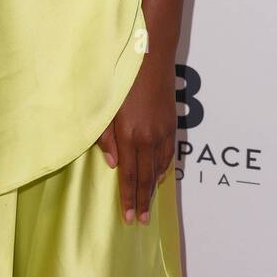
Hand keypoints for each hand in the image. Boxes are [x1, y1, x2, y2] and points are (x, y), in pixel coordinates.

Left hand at [95, 47, 176, 224]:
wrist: (150, 55)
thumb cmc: (122, 78)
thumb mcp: (105, 107)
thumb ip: (107, 138)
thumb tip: (114, 165)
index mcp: (130, 134)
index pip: (130, 175)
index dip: (129, 198)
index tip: (128, 217)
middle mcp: (149, 137)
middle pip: (146, 177)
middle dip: (142, 201)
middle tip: (140, 220)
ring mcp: (163, 131)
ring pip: (159, 168)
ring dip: (153, 188)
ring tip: (148, 205)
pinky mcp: (171, 123)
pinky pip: (168, 153)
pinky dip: (164, 168)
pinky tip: (159, 176)